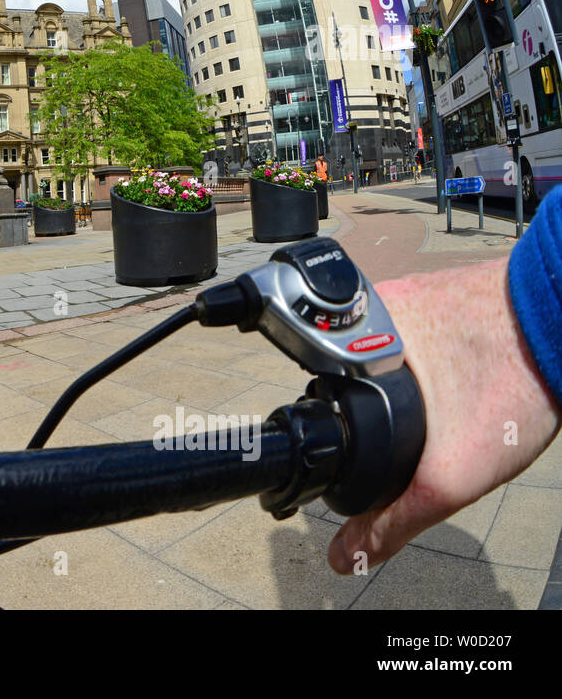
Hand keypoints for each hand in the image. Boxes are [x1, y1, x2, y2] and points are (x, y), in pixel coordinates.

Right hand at [328, 259, 560, 571]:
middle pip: (355, 376)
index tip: (393, 442)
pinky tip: (467, 374)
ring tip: (455, 398)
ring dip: (413, 384)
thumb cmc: (518, 381)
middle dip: (388, 410)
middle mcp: (374, 304)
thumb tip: (346, 552)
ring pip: (388, 354)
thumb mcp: (451, 472)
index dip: (350, 432)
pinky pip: (419, 334)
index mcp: (353, 338)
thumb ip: (395, 517)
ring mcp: (411, 291)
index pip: (322, 396)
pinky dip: (437, 360)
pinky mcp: (441, 289)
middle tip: (437, 421)